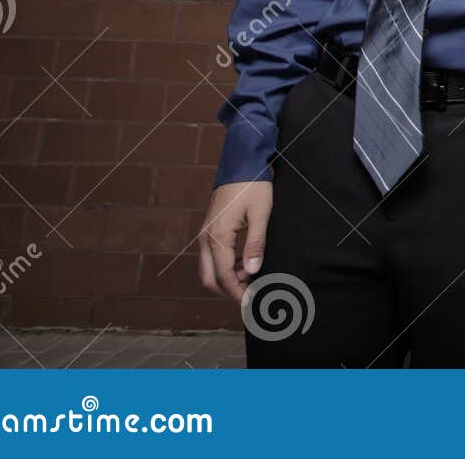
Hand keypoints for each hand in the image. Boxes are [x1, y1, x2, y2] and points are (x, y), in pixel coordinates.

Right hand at [198, 181, 272, 302]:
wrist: (241, 162)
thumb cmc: (253, 186)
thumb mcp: (260, 214)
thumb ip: (255, 244)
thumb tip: (253, 271)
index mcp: (217, 237)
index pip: (224, 276)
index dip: (237, 293)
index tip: (251, 302)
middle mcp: (205, 238)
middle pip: (210, 279)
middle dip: (228, 291)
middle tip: (250, 295)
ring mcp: (204, 234)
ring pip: (208, 269)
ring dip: (227, 278)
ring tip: (252, 278)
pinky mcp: (209, 229)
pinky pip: (211, 257)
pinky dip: (225, 266)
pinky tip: (245, 263)